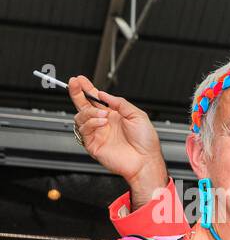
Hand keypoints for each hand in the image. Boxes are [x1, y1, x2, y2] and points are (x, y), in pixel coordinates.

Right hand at [68, 75, 168, 207]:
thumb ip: (119, 103)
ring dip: (90, 111)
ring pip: (81, 116)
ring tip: (103, 114)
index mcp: (114, 115)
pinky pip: (84, 129)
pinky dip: (91, 123)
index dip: (87, 89)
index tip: (80, 80)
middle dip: (77, 93)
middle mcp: (103, 123)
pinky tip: (102, 122)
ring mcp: (97, 133)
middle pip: (83, 105)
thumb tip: (103, 94)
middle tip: (74, 83)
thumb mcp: (137, 115)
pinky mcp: (92, 144)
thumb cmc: (146, 142)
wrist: (145, 160)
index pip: (95, 99)